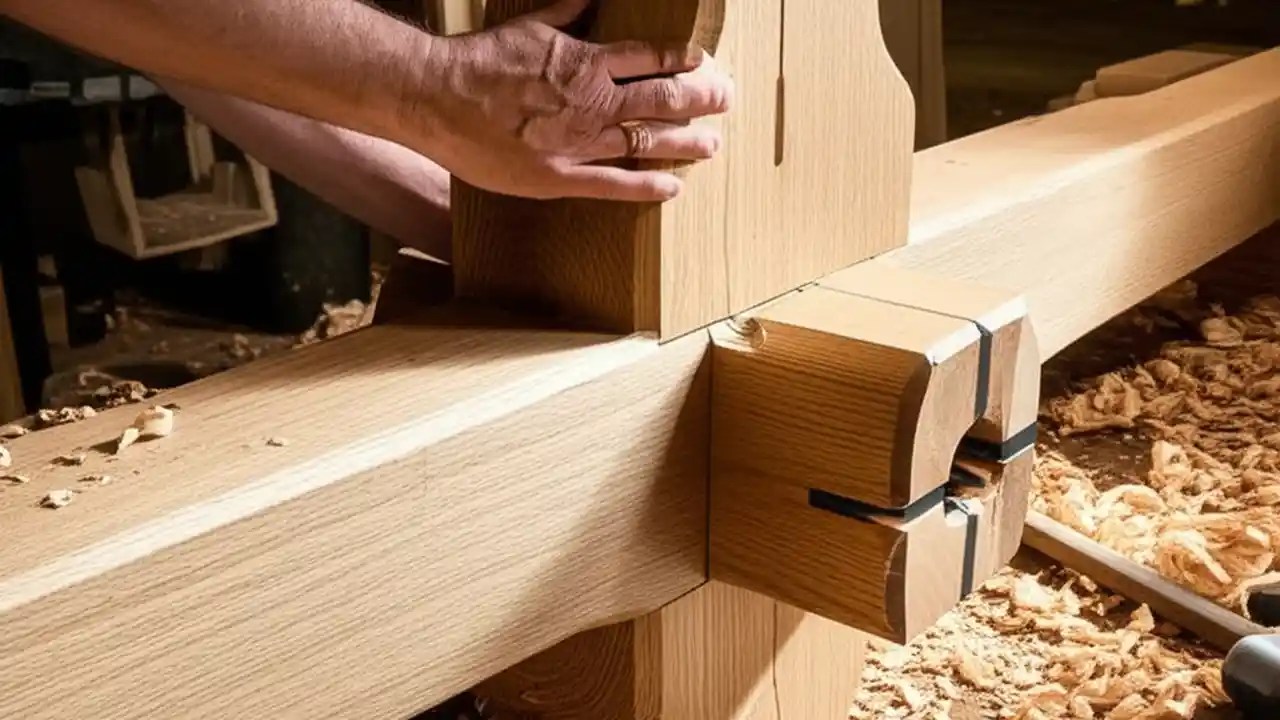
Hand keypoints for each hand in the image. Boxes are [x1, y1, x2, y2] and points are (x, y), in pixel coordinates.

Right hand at [413, 0, 732, 201]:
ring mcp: (580, 142)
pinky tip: (673, 186)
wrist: (439, 98)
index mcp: (588, 62)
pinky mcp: (561, 176)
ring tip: (711, 146)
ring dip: (686, 143)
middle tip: (724, 101)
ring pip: (648, 142)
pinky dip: (648, 185)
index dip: (681, 61)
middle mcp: (593, 103)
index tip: (701, 63)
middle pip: (663, 100)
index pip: (650, 59)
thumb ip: (570, 10)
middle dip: (700, 100)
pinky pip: (616, 184)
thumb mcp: (531, 24)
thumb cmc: (482, 60)